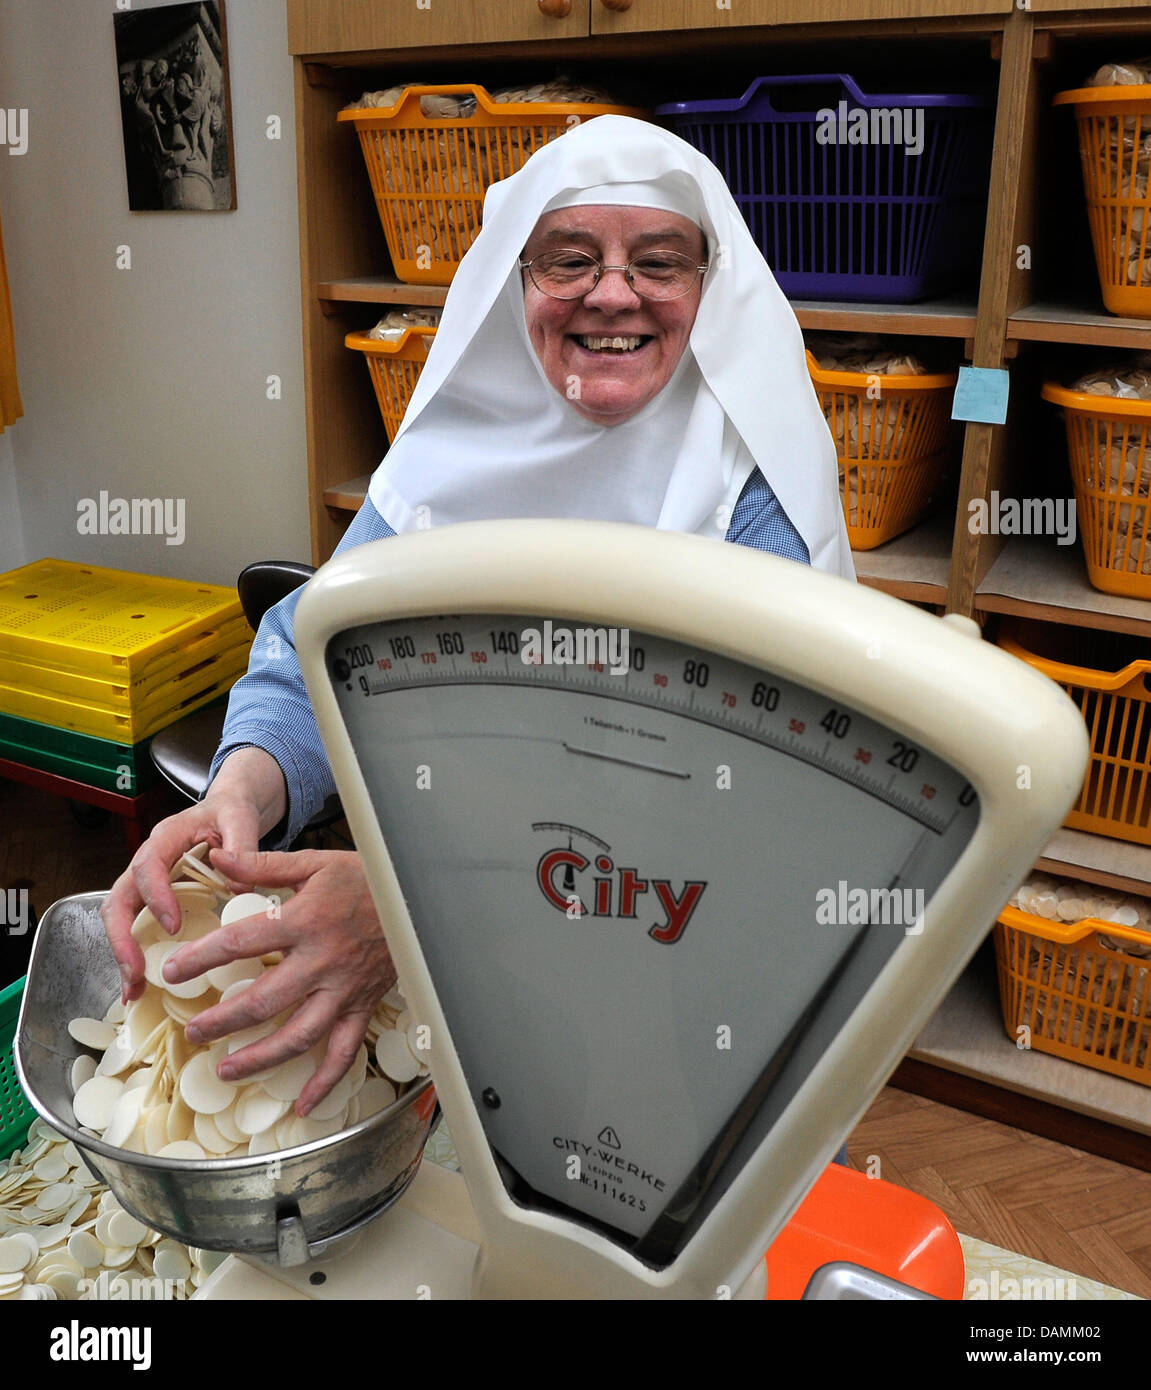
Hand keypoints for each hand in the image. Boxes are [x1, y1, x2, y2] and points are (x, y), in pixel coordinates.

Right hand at [100, 746, 285, 1005]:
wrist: (226, 807)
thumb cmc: (230, 813)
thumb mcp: (240, 818)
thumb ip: (243, 845)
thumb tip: (240, 890)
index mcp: (167, 836)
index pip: (149, 866)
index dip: (156, 897)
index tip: (174, 926)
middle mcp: (146, 859)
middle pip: (119, 898)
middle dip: (122, 938)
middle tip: (136, 972)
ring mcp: (145, 880)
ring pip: (120, 917)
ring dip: (123, 955)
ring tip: (134, 991)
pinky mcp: (151, 898)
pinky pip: (135, 926)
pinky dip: (135, 956)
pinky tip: (143, 986)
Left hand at [163, 848, 394, 1115]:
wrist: (419, 899)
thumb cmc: (366, 879)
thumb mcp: (314, 863)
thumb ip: (263, 864)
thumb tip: (217, 857)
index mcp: (305, 921)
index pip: (241, 942)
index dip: (202, 958)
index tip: (173, 971)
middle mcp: (322, 962)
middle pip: (265, 1001)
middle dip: (223, 1021)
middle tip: (194, 1031)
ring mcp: (343, 990)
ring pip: (299, 1035)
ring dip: (260, 1058)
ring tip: (226, 1069)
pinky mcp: (362, 1007)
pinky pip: (344, 1051)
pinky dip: (325, 1082)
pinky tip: (302, 1103)